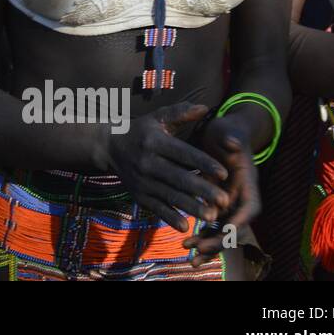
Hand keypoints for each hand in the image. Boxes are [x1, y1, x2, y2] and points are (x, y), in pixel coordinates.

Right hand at [106, 102, 229, 233]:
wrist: (109, 146)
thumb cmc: (141, 130)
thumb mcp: (157, 118)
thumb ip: (180, 113)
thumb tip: (204, 108)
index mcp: (155, 141)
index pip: (183, 153)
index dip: (203, 163)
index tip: (224, 173)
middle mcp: (147, 162)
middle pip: (179, 178)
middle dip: (202, 190)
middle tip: (224, 200)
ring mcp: (142, 180)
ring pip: (170, 196)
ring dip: (191, 207)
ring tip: (212, 216)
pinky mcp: (138, 194)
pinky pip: (155, 207)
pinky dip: (169, 217)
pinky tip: (185, 226)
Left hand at [186, 115, 260, 264]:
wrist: (222, 133)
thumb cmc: (227, 131)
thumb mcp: (229, 130)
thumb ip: (232, 138)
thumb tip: (232, 144)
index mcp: (248, 182)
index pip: (250, 207)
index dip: (239, 221)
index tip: (224, 231)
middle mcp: (240, 196)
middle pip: (235, 226)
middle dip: (219, 241)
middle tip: (199, 252)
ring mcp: (229, 202)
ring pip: (222, 230)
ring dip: (209, 245)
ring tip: (191, 258)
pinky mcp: (216, 203)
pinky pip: (211, 225)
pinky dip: (202, 236)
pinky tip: (187, 246)